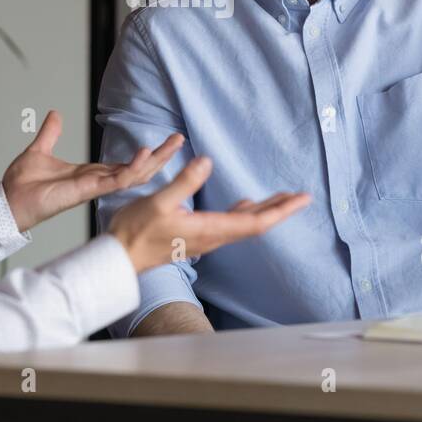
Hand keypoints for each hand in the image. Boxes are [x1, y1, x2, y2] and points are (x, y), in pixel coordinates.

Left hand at [1, 111, 183, 231]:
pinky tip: (144, 157)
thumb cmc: (20, 184)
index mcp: (89, 173)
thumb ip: (50, 134)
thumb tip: (55, 114)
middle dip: (159, 157)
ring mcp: (94, 187)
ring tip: (172, 145)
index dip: (145, 155)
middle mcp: (96, 181)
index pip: (125, 164)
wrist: (6, 202)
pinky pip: (115, 181)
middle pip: (136, 169)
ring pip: (132, 175)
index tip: (164, 141)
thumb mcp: (39, 151)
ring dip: (153, 161)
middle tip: (179, 139)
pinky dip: (131, 170)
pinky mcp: (86, 191)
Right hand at [108, 156, 309, 272]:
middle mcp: (213, 237)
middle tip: (301, 196)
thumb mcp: (159, 202)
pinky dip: (244, 214)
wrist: (120, 258)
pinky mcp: (197, 237)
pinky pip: (230, 226)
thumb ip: (185, 182)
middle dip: (280, 210)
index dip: (281, 210)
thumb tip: (208, 163)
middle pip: (255, 224)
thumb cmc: (136, 231)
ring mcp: (206, 239)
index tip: (301, 199)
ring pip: (244, 225)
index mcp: (209, 229)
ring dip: (264, 212)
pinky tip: (244, 204)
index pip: (255, 222)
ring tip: (280, 199)